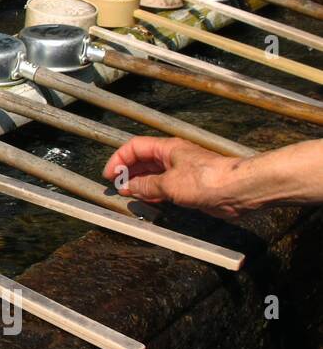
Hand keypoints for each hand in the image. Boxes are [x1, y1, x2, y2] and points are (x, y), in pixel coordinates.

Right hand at [103, 136, 244, 218]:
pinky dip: (153, 193)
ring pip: (153, 175)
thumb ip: (146, 186)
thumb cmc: (208, 179)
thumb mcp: (169, 184)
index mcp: (167, 149)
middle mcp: (173, 158)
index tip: (109, 174)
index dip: (118, 159)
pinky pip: (164, 188)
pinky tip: (147, 201)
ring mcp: (181, 172)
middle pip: (143, 161)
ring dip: (139, 184)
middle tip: (116, 186)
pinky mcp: (189, 187)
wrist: (238, 190)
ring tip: (128, 195)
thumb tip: (129, 187)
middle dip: (127, 172)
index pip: (134, 147)